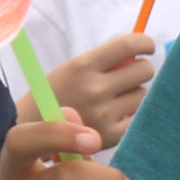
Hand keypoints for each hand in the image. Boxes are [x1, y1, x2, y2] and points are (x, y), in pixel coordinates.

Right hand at [48, 30, 157, 151]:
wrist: (33, 131)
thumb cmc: (58, 94)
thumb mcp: (72, 69)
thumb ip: (104, 61)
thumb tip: (141, 54)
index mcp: (82, 66)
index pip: (129, 45)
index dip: (145, 43)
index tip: (146, 47)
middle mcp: (94, 89)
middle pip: (144, 70)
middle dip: (140, 70)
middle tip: (128, 77)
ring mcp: (103, 114)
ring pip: (144, 95)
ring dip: (134, 94)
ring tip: (114, 99)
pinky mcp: (110, 137)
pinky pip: (138, 118)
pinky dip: (132, 115)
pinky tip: (117, 115)